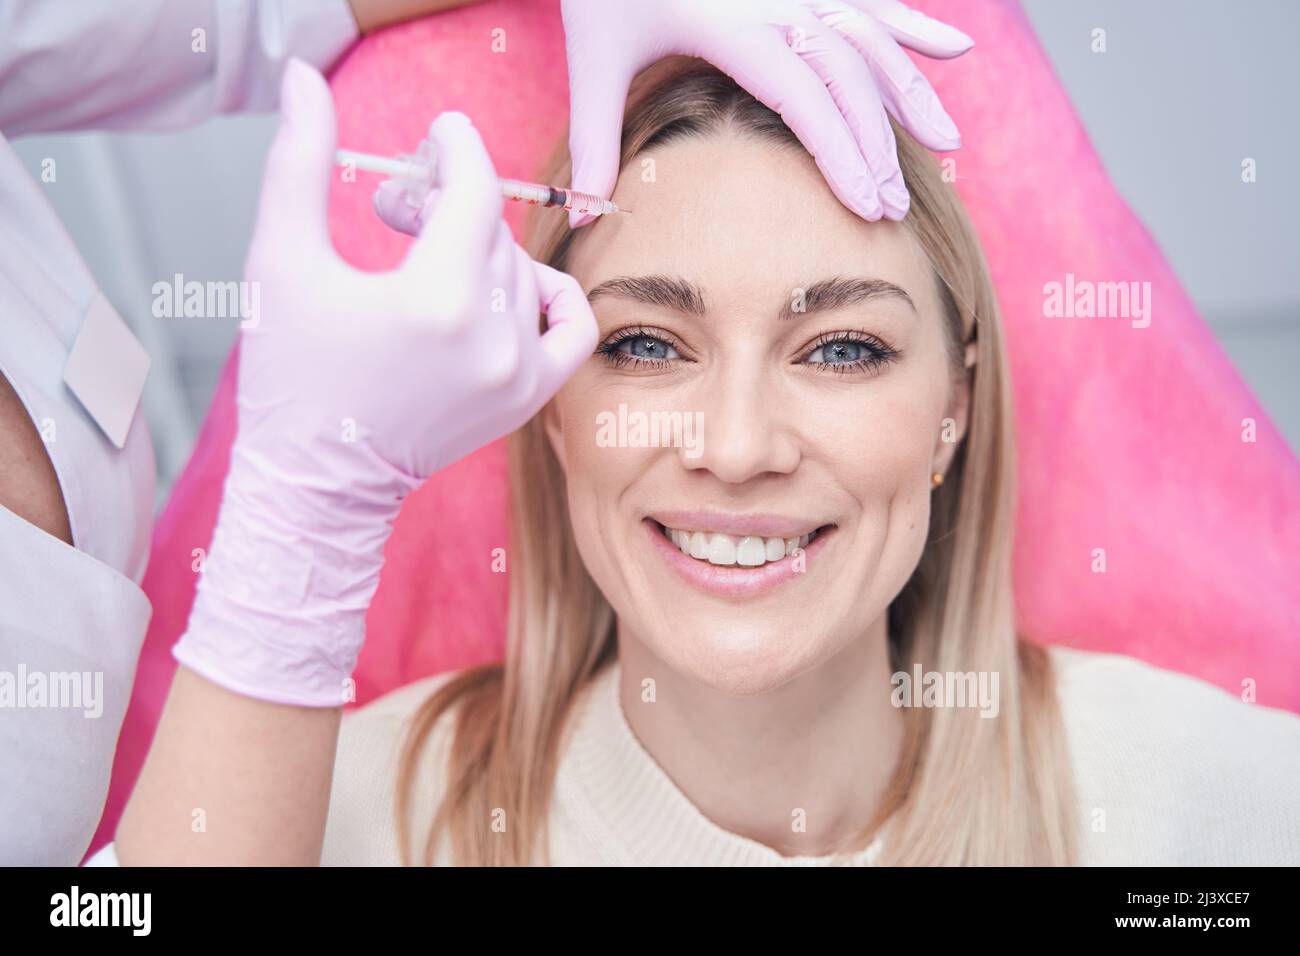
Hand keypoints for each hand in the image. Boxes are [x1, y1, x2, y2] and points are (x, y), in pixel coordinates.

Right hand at [172, 58, 596, 707]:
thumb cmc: (291, 374)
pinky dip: (550, 295)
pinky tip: (508, 288)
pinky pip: (573, 326)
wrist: (319, 481)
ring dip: (478, 248)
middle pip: (489, 229)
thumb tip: (305, 79)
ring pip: (520, 269)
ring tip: (424, 259)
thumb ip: (297, 163)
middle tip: (392, 209)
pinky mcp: (529, 398)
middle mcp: (493, 338)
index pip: (474, 190)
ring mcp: (519, 373)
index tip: (437, 133)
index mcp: (437, 300)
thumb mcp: (281, 261)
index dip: (457, 148)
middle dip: (444, 204)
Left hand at [562, 0, 970, 225]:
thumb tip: (582, 216)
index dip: (842, 152)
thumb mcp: (593, 57)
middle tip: (893, 208)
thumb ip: (594, 138)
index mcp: (732, 23)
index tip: (868, 203)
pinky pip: (869, 1)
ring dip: (910, 92)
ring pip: (871, 39)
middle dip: (877, 144)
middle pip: (847, 76)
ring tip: (947, 142)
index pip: (804, 97)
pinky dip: (911, 25)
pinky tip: (955, 49)